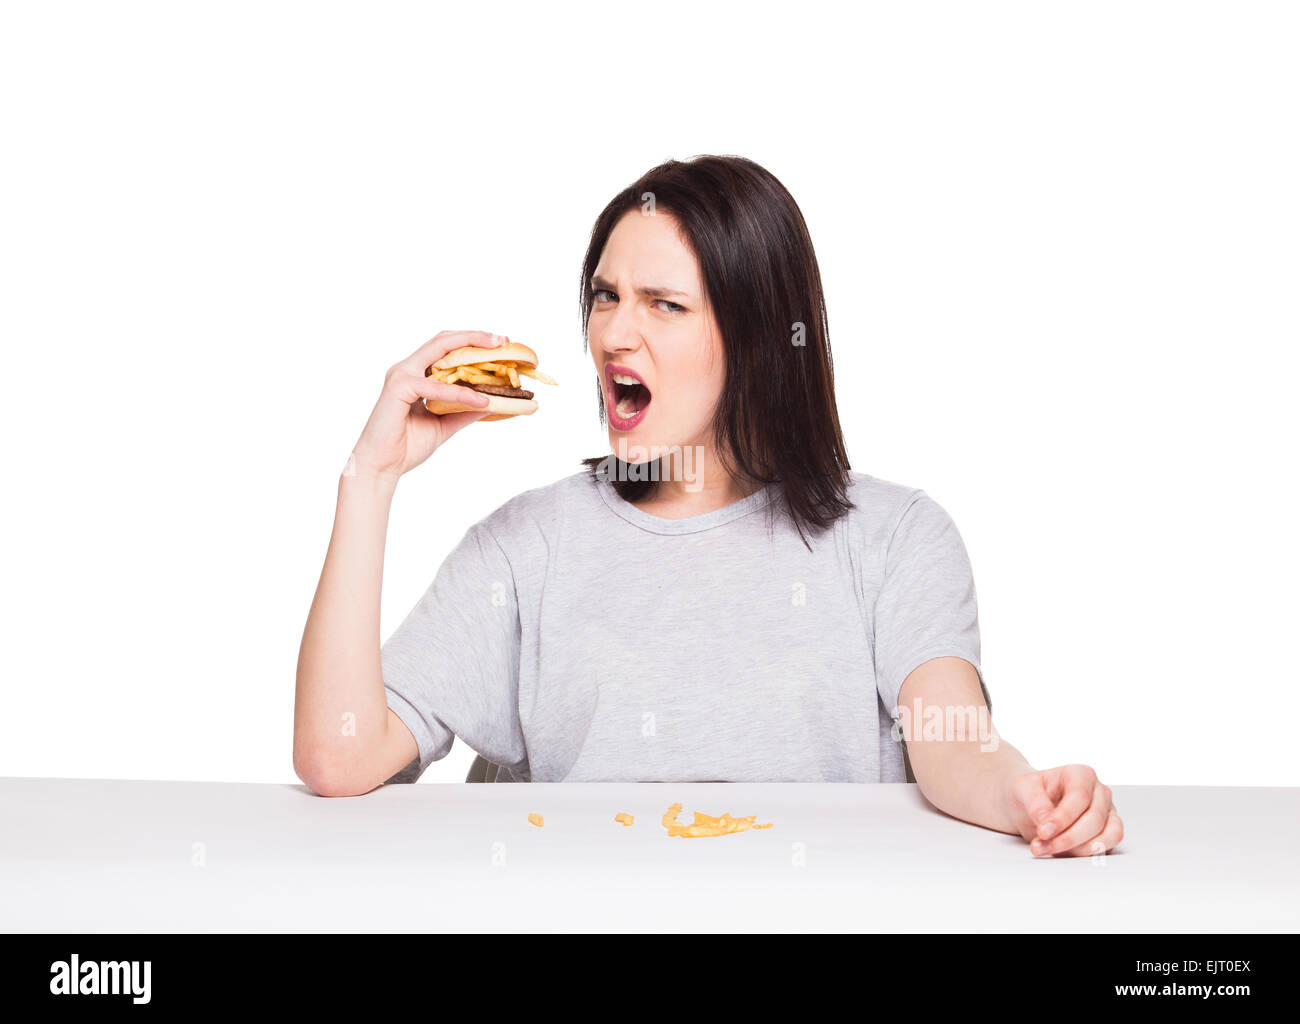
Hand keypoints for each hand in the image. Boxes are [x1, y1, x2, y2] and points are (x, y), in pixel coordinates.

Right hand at [348, 330, 507, 481]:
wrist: (382, 466)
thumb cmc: (407, 445)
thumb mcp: (445, 424)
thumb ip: (464, 410)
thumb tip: (493, 402)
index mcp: (416, 374)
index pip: (445, 348)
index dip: (471, 341)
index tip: (499, 343)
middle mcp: (407, 369)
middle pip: (443, 340)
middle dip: (474, 336)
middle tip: (502, 340)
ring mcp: (401, 375)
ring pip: (439, 350)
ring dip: (469, 348)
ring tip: (496, 352)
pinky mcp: (398, 388)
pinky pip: (435, 386)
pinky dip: (460, 392)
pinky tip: (481, 399)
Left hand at [1005, 764, 1123, 856]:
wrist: (1031, 806)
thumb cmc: (1030, 793)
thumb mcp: (1022, 788)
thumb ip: (1034, 801)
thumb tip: (1044, 818)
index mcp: (1081, 774)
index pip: (1080, 797)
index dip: (1062, 817)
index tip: (1043, 831)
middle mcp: (1099, 791)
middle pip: (1094, 819)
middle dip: (1066, 838)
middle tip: (1041, 845)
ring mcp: (1107, 812)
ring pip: (1106, 835)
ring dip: (1077, 849)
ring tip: (1048, 849)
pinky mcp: (1109, 831)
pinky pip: (1109, 845)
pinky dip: (1088, 853)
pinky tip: (1065, 853)